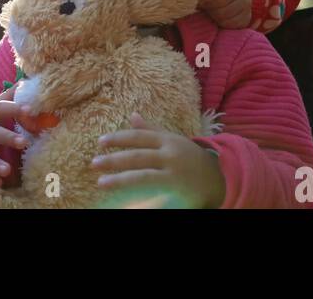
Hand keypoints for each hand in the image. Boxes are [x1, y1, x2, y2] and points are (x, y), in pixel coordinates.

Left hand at [91, 113, 225, 207]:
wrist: (218, 176)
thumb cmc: (189, 156)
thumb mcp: (172, 140)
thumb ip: (151, 130)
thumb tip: (132, 115)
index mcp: (167, 139)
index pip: (139, 136)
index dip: (119, 138)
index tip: (100, 141)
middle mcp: (170, 154)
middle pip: (137, 155)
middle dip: (114, 158)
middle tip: (94, 162)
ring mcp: (173, 172)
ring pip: (142, 175)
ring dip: (120, 178)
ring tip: (101, 182)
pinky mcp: (175, 188)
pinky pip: (152, 189)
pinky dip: (137, 192)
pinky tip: (123, 197)